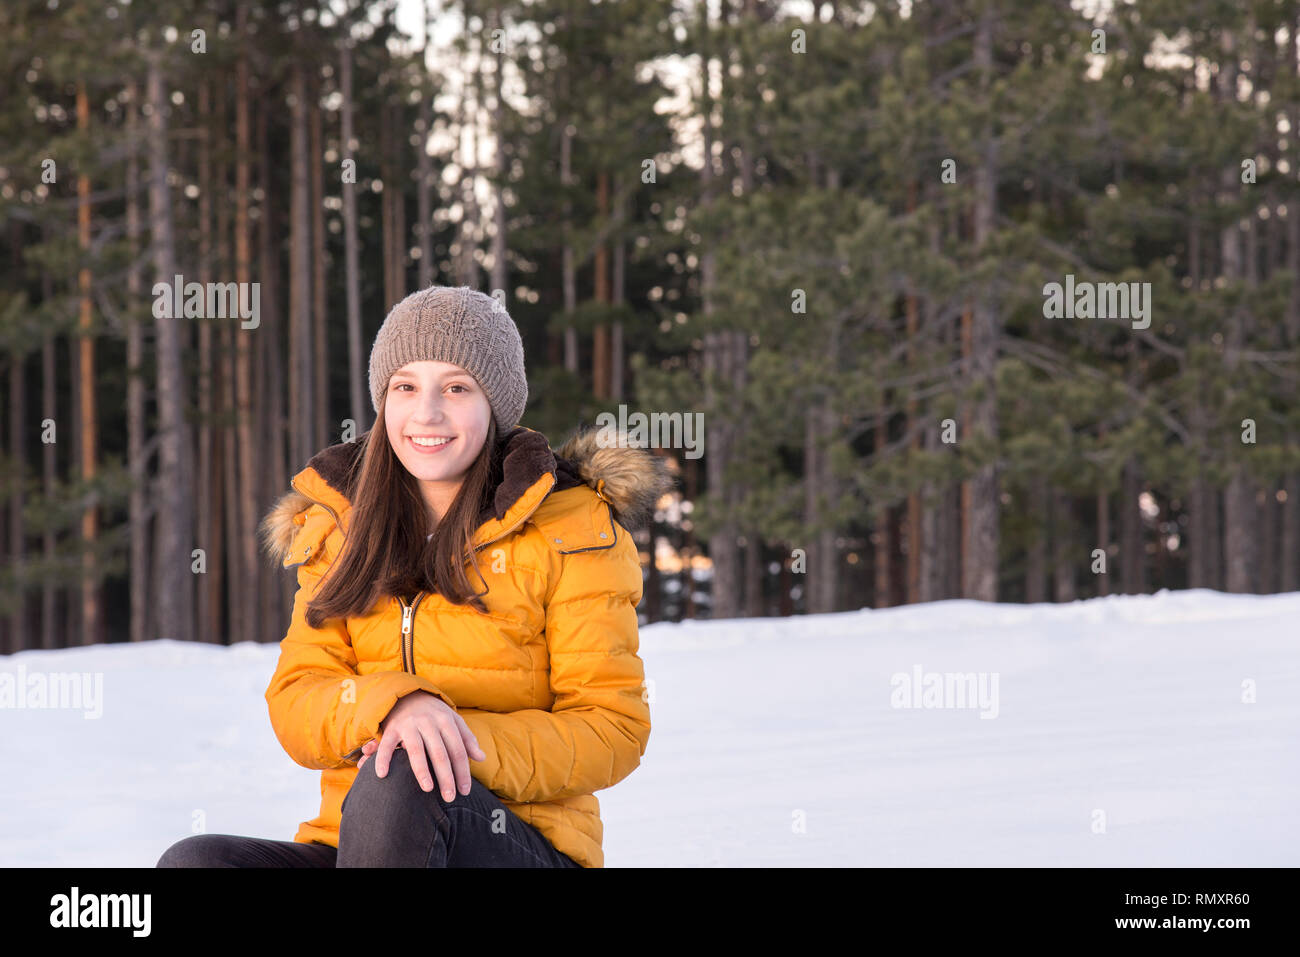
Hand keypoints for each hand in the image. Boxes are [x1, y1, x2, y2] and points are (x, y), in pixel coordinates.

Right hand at [359, 691, 485, 801]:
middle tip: (450, 797)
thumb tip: (482, 758)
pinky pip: (387, 745)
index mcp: (446, 721)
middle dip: (446, 777)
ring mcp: (409, 725)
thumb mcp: (453, 721)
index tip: (465, 791)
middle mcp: (429, 722)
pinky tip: (382, 775)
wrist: (408, 694)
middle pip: (440, 753)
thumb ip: (467, 739)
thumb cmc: (434, 713)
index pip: (458, 750)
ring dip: (421, 770)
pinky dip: (383, 759)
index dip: (463, 771)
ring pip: (416, 750)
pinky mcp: (392, 728)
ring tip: (428, 789)